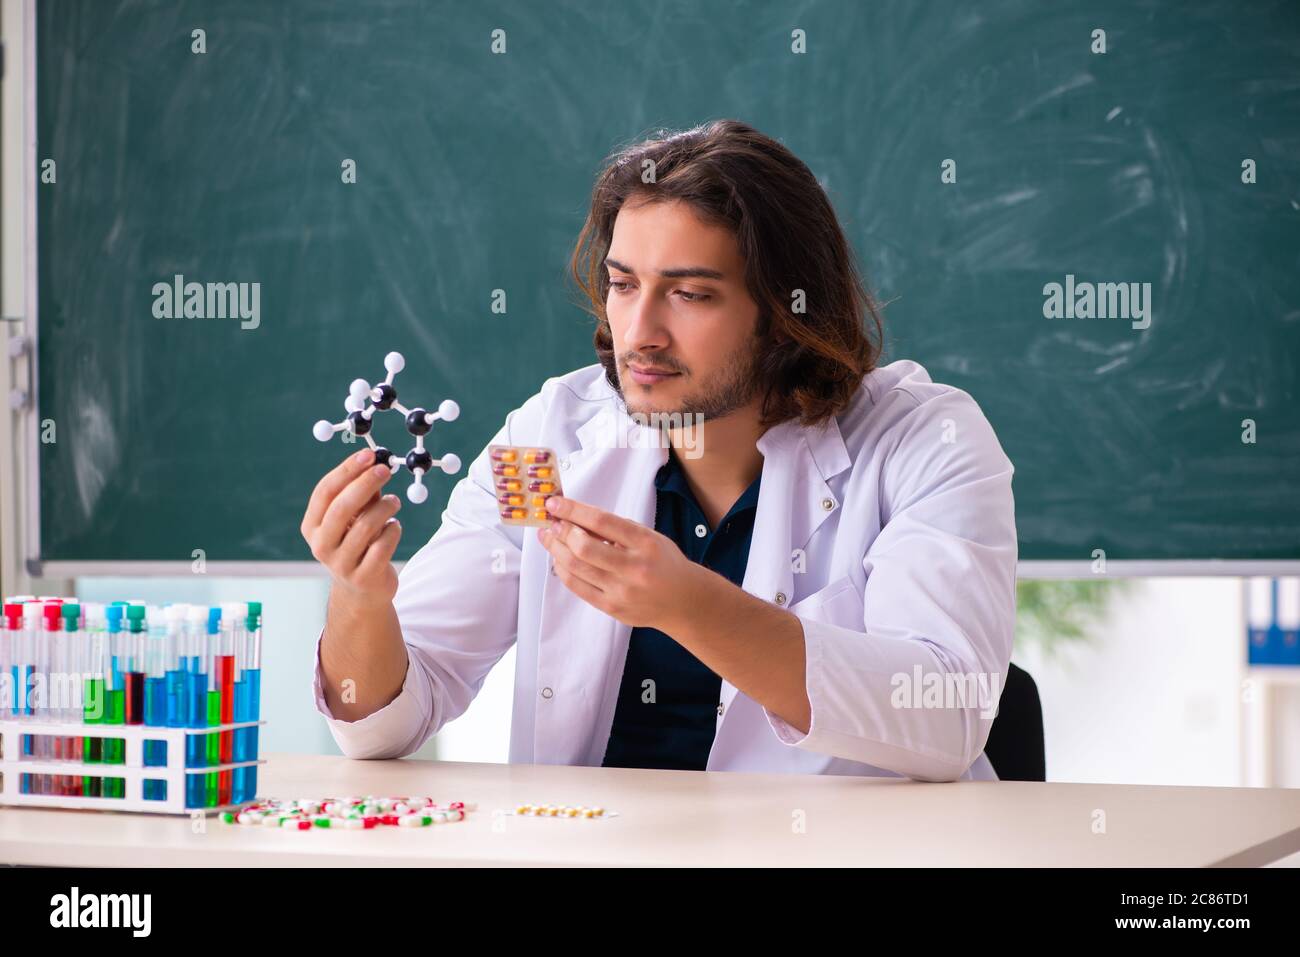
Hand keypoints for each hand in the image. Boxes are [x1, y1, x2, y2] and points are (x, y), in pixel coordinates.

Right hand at [301, 449, 402, 603]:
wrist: (362, 591)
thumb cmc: (358, 545)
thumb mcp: (354, 519)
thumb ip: (362, 495)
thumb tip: (375, 463)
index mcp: (312, 526)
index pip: (325, 492)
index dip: (347, 470)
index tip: (369, 455)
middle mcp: (321, 545)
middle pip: (342, 507)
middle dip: (365, 483)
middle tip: (385, 469)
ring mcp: (341, 563)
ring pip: (366, 526)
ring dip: (385, 508)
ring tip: (394, 502)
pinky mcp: (363, 577)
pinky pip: (383, 545)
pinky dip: (393, 530)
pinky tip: (394, 527)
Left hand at [538, 495, 700, 630]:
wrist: (684, 601)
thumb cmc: (663, 563)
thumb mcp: (648, 537)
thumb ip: (616, 529)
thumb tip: (576, 518)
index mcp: (645, 543)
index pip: (601, 521)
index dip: (573, 510)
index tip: (555, 503)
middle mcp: (633, 568)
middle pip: (583, 546)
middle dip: (560, 531)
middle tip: (551, 522)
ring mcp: (621, 591)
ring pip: (576, 567)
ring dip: (556, 549)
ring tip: (549, 538)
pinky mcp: (612, 608)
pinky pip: (578, 587)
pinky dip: (563, 570)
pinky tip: (559, 559)